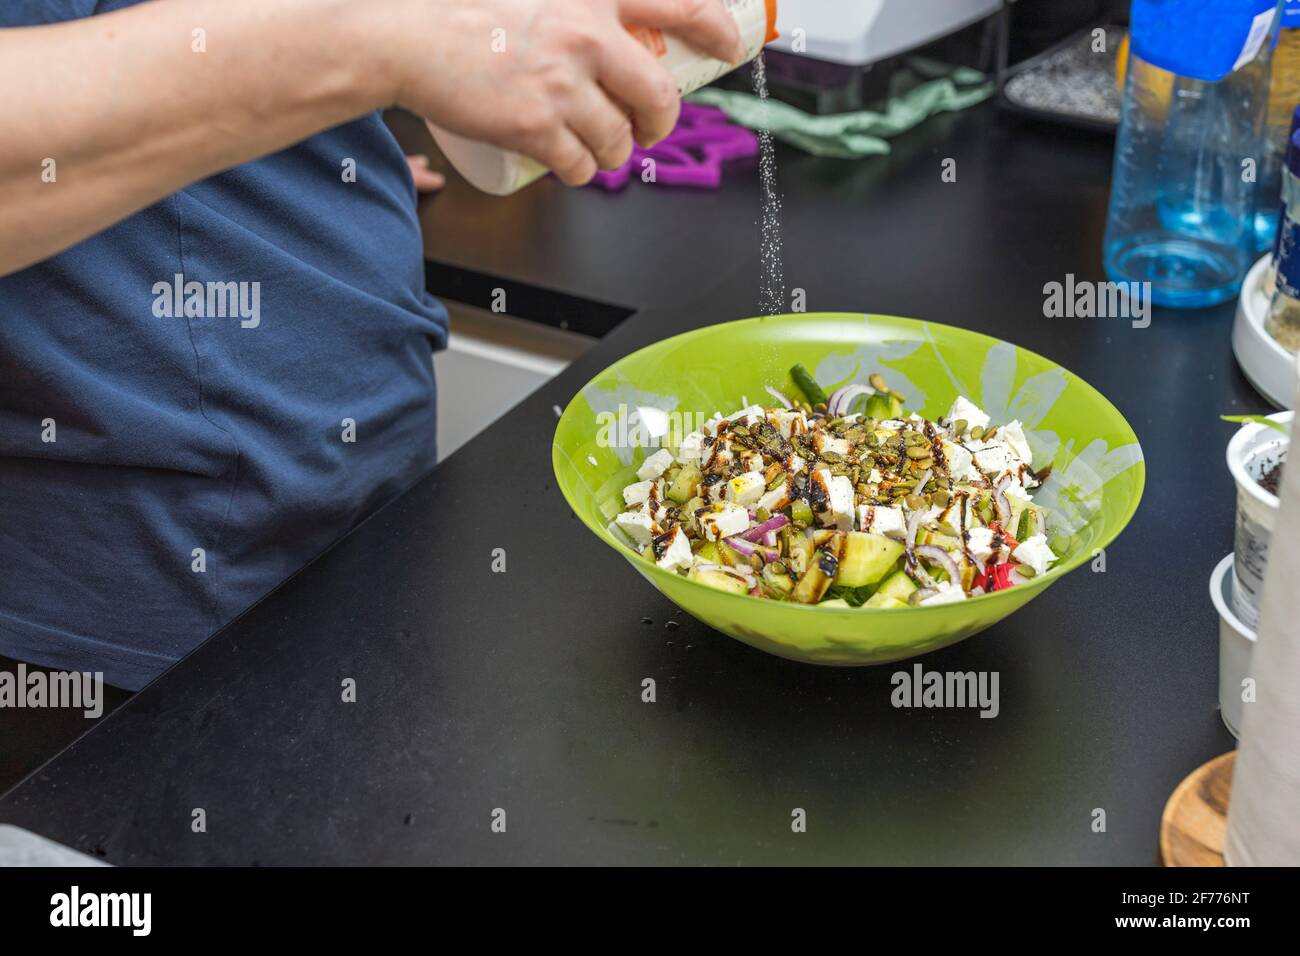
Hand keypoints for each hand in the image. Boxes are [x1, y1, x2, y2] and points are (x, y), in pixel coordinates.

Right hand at [382, 0, 743, 185]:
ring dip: (616, 153)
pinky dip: (582, 172)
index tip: (728, 48)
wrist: (408, 39)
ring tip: (598, 146)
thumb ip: (582, 5)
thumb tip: (619, 31)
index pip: (680, 5)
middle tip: (649, 128)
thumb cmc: (467, 13)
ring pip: (620, 140)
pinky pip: (582, 166)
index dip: (716, 29)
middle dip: (660, 122)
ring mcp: (563, 85)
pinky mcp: (536, 127)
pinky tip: (569, 162)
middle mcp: (586, 36)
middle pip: (659, 96)